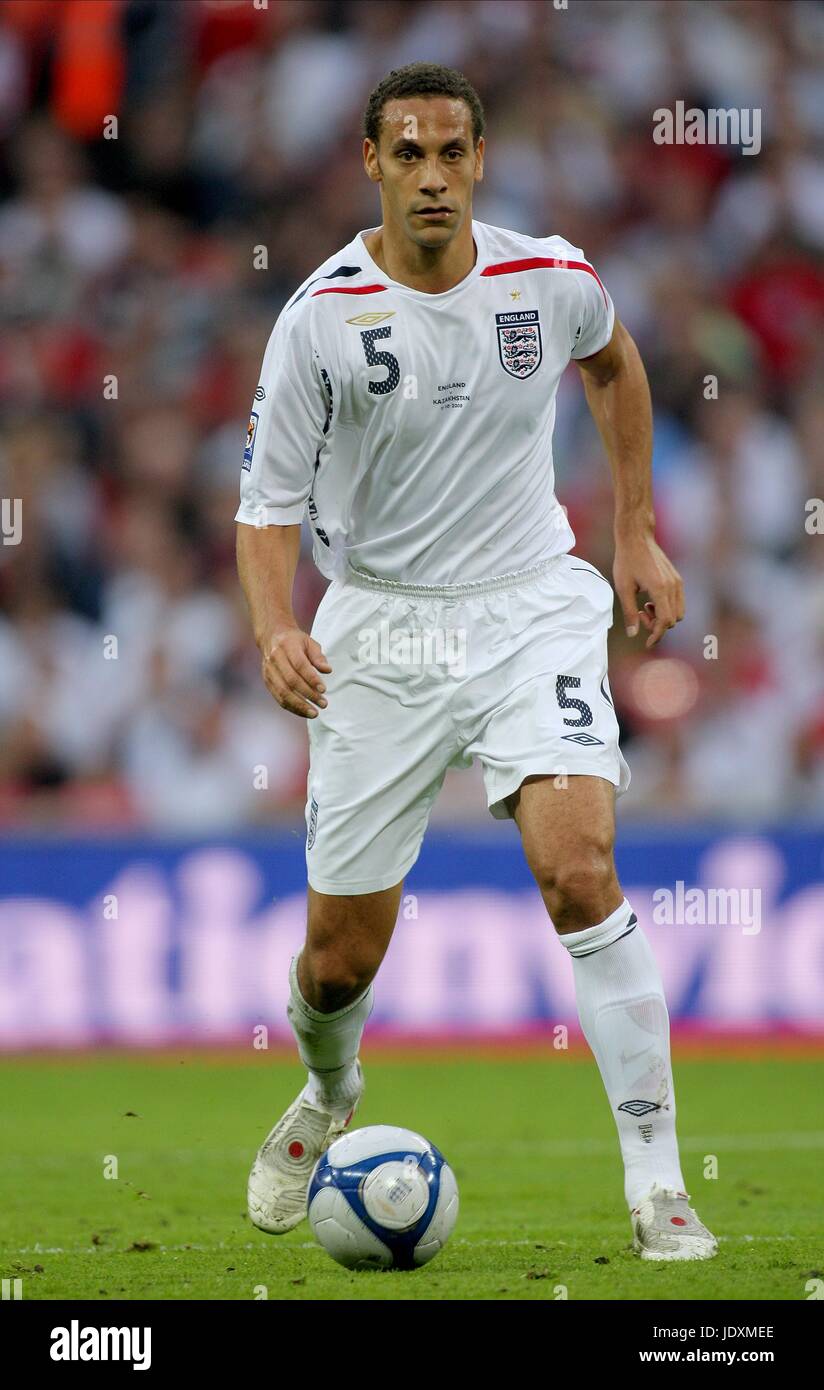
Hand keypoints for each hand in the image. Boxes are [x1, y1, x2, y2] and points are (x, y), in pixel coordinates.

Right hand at [261, 626, 331, 717]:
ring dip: (299, 705)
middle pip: (291, 680)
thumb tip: (327, 670)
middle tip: (323, 704)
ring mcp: (269, 671)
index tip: (323, 690)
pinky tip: (303, 711)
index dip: (312, 679)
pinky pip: (278, 697)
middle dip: (308, 695)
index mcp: (287, 646)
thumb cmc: (294, 641)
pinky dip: (291, 707)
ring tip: (314, 713)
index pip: (300, 665)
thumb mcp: (309, 642)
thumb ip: (318, 657)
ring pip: (283, 692)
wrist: (271, 637)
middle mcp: (275, 659)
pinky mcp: (267, 681)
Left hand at [613, 532, 684, 648]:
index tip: (647, 642)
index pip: (666, 621)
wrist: (636, 538)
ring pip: (678, 612)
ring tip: (644, 607)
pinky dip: (666, 608)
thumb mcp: (623, 588)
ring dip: (662, 616)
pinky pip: (678, 602)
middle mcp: (673, 586)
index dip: (657, 634)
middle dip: (657, 624)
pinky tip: (650, 600)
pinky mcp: (677, 579)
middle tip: (639, 614)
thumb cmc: (626, 561)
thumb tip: (633, 634)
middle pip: (674, 619)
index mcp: (660, 588)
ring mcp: (678, 582)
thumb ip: (629, 612)